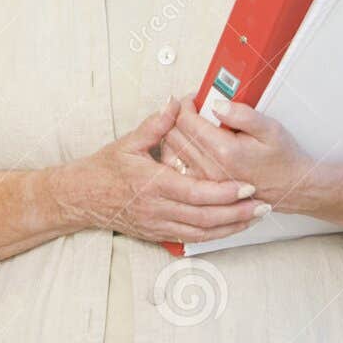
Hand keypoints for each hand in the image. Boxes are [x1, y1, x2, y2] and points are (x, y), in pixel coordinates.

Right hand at [60, 98, 267, 244]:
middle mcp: (157, 209)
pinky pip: (191, 238)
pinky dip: (214, 235)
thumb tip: (177, 103)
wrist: (81, 198)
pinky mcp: (157, 234)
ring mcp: (158, 225)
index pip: (196, 193)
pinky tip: (230, 228)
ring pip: (201, 233)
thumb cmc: (104, 170)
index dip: (225, 192)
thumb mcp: (128, 142)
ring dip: (230, 227)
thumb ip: (156, 124)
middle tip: (262, 205)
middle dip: (237, 213)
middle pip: (205, 218)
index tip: (247, 186)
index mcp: (153, 184)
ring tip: (254, 219)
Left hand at [159, 96, 313, 208]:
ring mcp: (206, 182)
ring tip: (190, 123)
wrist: (292, 187)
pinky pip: (177, 168)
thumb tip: (215, 102)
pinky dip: (177, 153)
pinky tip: (189, 144)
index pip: (186, 121)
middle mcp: (211, 169)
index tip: (194, 98)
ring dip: (174, 133)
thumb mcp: (270, 128)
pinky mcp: (205, 189)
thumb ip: (241, 114)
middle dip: (178, 115)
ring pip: (170, 152)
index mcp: (225, 151)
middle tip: (192, 108)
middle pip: (173, 135)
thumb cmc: (283, 159)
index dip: (185, 104)